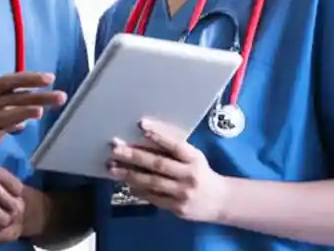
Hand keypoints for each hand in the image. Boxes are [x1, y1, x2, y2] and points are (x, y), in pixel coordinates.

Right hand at [0, 72, 64, 181]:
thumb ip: (7, 123)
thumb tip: (24, 119)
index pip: (8, 84)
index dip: (28, 78)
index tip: (48, 78)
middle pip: (10, 86)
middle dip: (33, 81)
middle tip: (54, 81)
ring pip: (10, 100)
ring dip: (36, 98)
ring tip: (56, 98)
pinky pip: (2, 118)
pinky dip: (21, 113)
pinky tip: (36, 113)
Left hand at [105, 118, 228, 223]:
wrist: (221, 201)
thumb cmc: (201, 172)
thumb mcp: (193, 157)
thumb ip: (173, 149)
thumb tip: (143, 136)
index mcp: (195, 158)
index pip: (176, 145)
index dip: (159, 135)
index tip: (141, 125)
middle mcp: (189, 175)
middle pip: (159, 164)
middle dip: (134, 155)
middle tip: (115, 148)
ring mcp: (183, 193)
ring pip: (152, 182)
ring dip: (129, 174)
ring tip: (112, 167)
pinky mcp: (178, 208)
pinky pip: (153, 198)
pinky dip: (138, 190)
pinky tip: (125, 183)